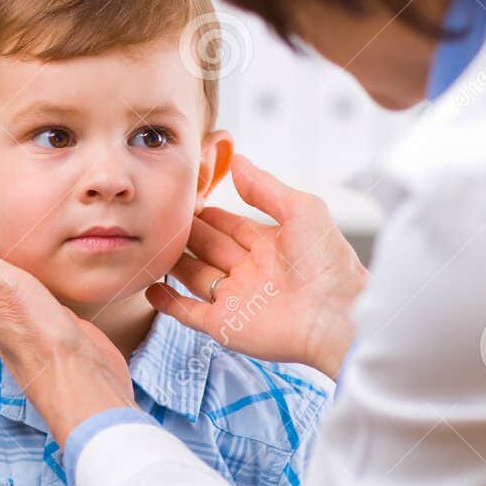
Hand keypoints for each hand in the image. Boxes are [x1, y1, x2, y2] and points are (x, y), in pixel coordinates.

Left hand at [0, 216, 135, 445]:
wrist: (81, 380)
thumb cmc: (40, 340)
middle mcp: (2, 311)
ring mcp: (29, 319)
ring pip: (13, 284)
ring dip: (13, 261)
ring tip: (19, 235)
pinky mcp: (56, 324)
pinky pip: (42, 293)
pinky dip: (40, 275)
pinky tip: (50, 269)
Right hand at [150, 154, 367, 376]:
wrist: (336, 317)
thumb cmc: (328, 262)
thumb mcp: (302, 210)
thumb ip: (266, 187)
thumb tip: (238, 160)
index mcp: (270, 244)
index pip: (229, 224)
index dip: (208, 213)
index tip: (183, 198)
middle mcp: (250, 271)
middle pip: (208, 247)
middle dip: (186, 232)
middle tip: (160, 215)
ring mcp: (235, 299)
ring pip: (194, 276)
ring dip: (173, 262)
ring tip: (149, 245)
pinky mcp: (224, 325)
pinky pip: (188, 312)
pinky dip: (168, 302)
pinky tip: (152, 287)